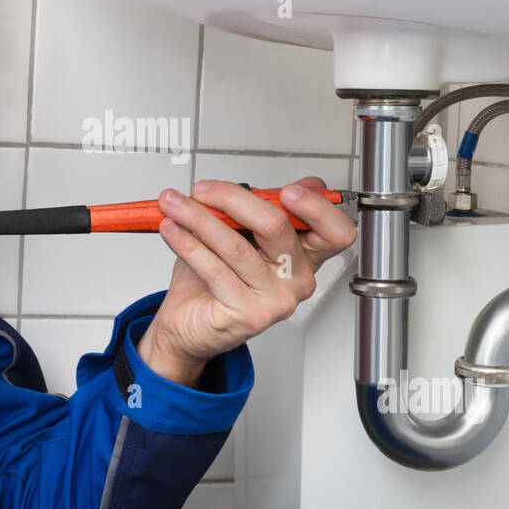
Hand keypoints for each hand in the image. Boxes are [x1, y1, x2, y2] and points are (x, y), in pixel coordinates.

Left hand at [137, 177, 357, 385]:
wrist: (188, 323)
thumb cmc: (213, 280)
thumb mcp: (240, 235)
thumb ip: (258, 210)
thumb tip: (270, 184)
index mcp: (304, 256)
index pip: (335, 231)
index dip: (317, 207)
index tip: (286, 190)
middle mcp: (296, 279)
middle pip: (277, 226)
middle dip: (232, 198)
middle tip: (203, 189)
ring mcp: (275, 300)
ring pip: (236, 246)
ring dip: (198, 218)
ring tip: (174, 205)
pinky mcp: (248, 314)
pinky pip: (214, 269)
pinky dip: (187, 243)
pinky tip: (173, 229)